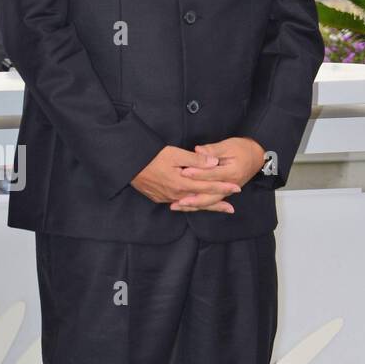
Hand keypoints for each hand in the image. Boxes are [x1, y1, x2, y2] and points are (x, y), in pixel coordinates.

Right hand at [131, 144, 246, 214]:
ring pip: (190, 204)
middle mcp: (176, 194)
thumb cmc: (151, 156)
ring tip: (217, 209)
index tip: (237, 189)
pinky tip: (192, 204)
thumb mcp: (174, 154)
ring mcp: (166, 197)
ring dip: (204, 206)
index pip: (208, 187)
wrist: (128, 165)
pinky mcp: (158, 197)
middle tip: (232, 209)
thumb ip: (196, 160)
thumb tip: (214, 162)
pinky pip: (178, 203)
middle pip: (201, 201)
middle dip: (217, 204)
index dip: (223, 187)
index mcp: (182, 183)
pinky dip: (189, 205)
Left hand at [159, 137, 265, 212]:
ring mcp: (227, 191)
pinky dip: (199, 205)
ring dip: (194, 205)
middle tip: (178, 199)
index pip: (212, 174)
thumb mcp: (228, 145)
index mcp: (232, 172)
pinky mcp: (224, 192)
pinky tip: (186, 207)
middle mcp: (230, 185)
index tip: (184, 172)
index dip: (197, 173)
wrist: (257, 156)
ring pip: (209, 202)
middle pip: (210, 195)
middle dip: (193, 198)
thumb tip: (198, 150)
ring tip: (177, 206)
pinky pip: (211, 202)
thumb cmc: (243, 149)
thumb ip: (212, 150)